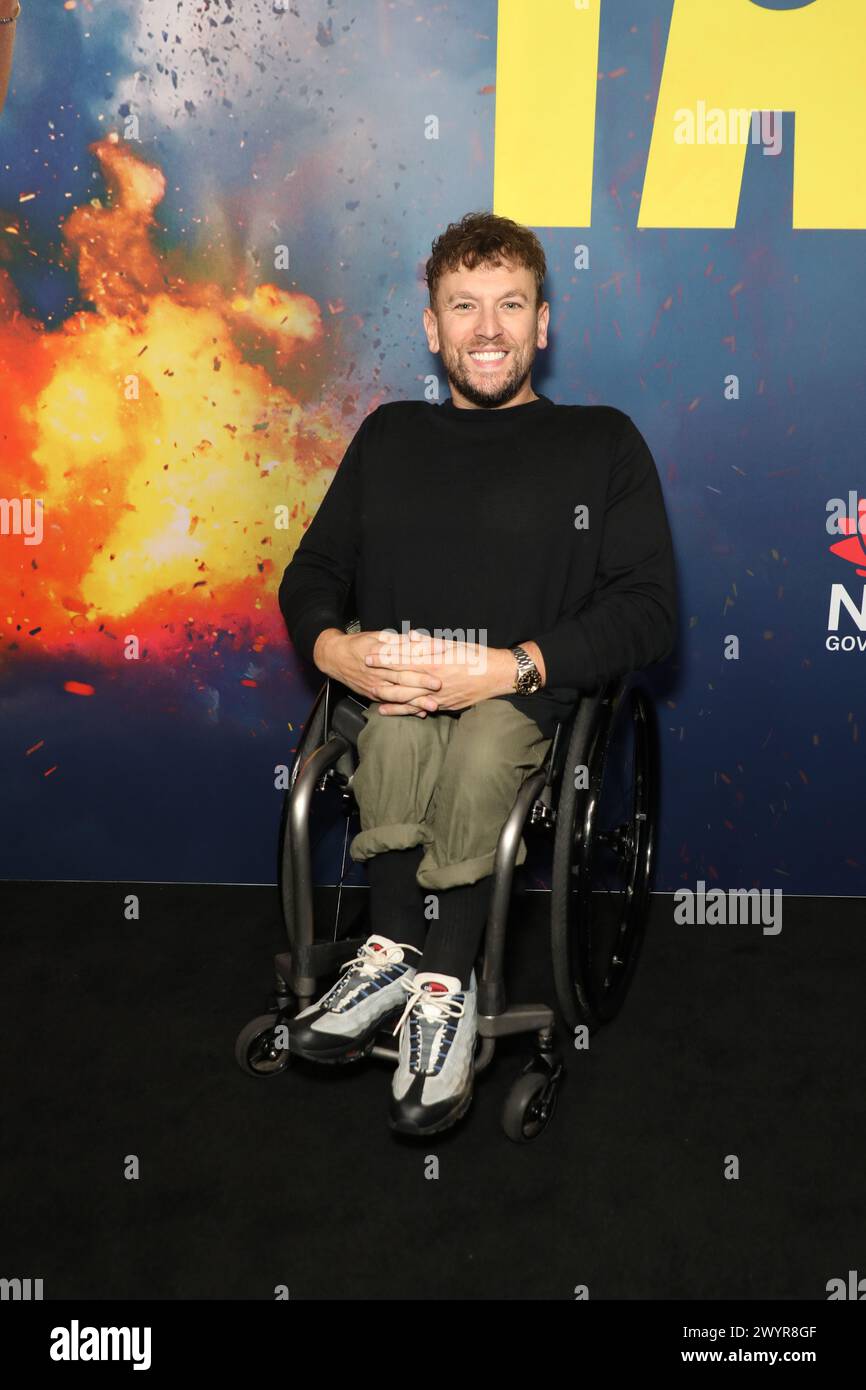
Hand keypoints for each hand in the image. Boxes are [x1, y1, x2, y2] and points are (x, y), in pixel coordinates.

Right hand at [312, 627, 442, 716]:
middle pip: (402, 677)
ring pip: (398, 694)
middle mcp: (378, 671)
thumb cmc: (358, 644)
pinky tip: (419, 713)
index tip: (438, 655)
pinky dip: (405, 710)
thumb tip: (416, 638)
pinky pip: (391, 704)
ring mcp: (375, 686)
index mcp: (380, 653)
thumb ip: (396, 640)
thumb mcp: (376, 636)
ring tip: (432, 706)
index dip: (421, 655)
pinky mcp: (373, 695)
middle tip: (439, 685)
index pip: (405, 654)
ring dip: (416, 701)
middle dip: (421, 682)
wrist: (334, 657)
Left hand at [363, 630, 516, 713]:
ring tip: (374, 698)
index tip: (370, 656)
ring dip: (390, 699)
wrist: (498, 675)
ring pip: (409, 699)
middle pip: (401, 680)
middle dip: (382, 677)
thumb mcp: (453, 644)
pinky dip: (406, 711)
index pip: (403, 661)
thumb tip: (409, 637)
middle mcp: (434, 682)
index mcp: (434, 663)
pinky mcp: (444, 706)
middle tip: (364, 674)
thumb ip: (429, 643)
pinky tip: (393, 712)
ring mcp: (438, 696)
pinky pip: (421, 709)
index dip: (385, 659)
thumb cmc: (477, 656)